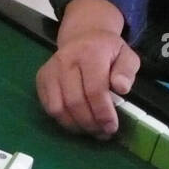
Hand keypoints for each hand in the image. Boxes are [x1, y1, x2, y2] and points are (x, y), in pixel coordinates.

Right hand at [37, 0, 138, 138]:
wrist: (83, 36)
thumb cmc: (107, 51)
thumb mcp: (126, 56)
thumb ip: (127, 71)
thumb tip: (121, 88)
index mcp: (90, 53)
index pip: (94, 90)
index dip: (103, 113)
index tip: (111, 127)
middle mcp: (66, 60)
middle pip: (75, 102)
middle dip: (90, 123)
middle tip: (102, 132)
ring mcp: (51, 70)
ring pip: (59, 109)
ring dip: (76, 126)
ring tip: (90, 129)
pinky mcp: (41, 79)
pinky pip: (49, 108)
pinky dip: (63, 120)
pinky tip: (77, 121)